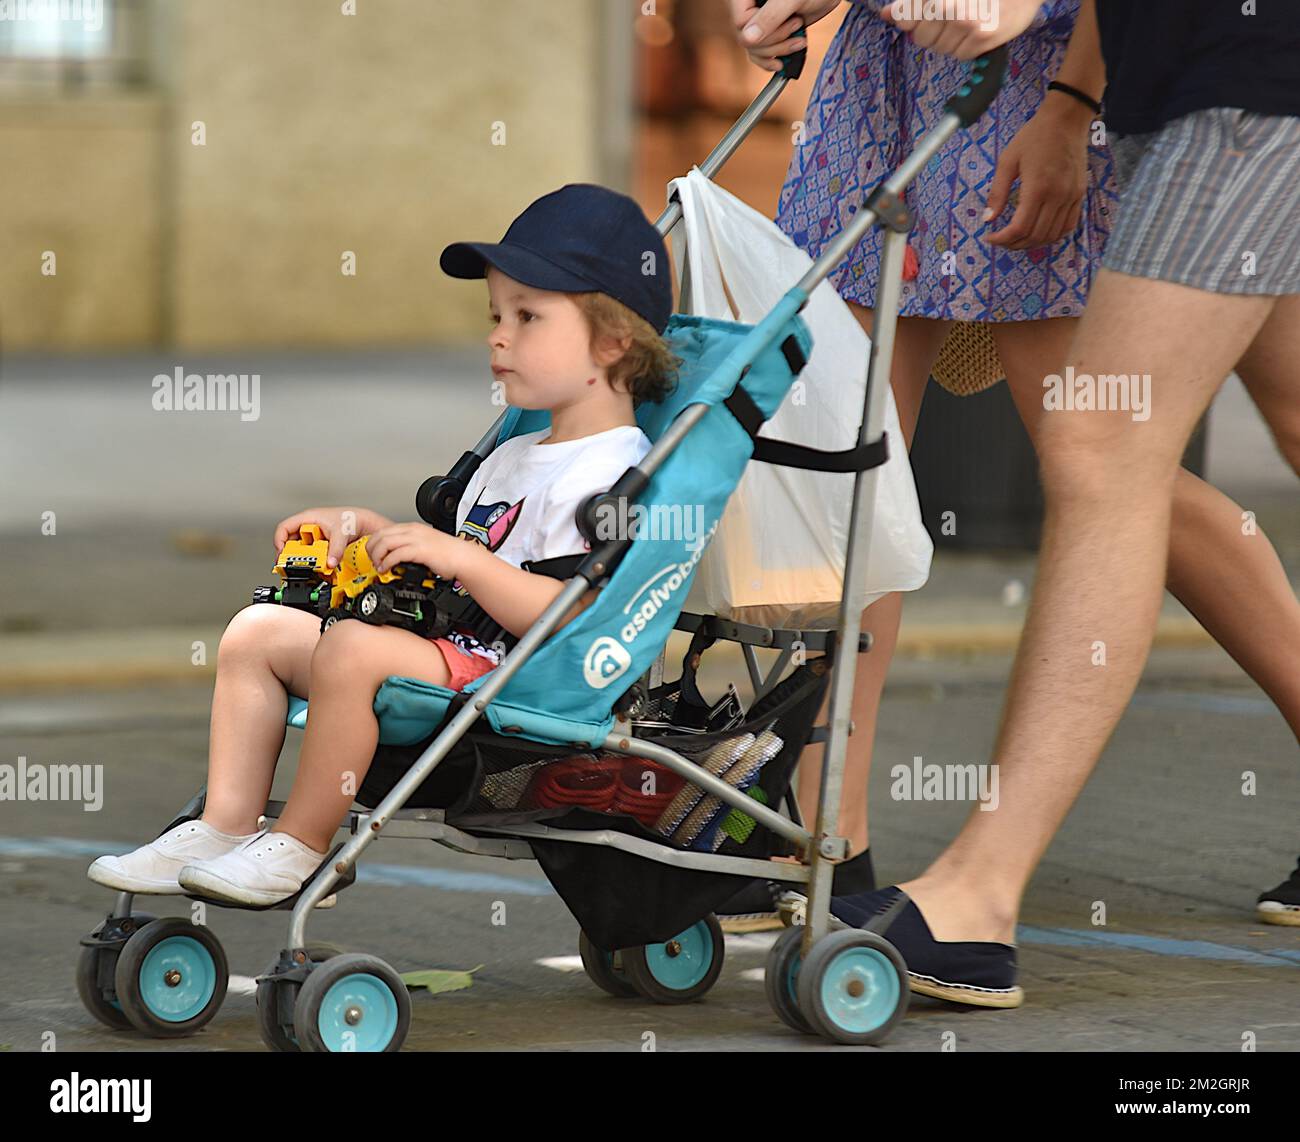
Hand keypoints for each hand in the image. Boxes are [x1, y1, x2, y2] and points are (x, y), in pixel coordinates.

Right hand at [273, 506, 393, 568]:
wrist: (363, 522)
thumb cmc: (350, 518)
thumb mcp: (341, 534)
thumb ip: (335, 550)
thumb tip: (329, 564)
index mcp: (308, 518)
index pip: (284, 528)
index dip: (279, 541)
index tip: (282, 554)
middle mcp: (308, 526)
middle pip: (290, 540)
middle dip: (290, 553)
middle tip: (293, 564)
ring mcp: (313, 534)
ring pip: (300, 548)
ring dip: (302, 557)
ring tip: (308, 564)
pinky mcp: (319, 542)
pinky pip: (311, 552)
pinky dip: (313, 559)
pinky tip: (318, 563)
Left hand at [366, 522, 470, 580]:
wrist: (464, 558)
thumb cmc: (449, 555)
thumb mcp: (424, 545)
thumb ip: (409, 547)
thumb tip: (395, 557)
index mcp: (412, 528)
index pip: (383, 530)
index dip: (374, 544)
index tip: (374, 556)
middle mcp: (412, 531)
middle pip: (380, 535)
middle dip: (372, 550)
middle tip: (374, 562)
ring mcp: (416, 539)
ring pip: (384, 542)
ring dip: (377, 556)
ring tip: (379, 567)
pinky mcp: (420, 550)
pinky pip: (395, 554)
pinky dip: (387, 563)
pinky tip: (387, 570)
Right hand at [730, 0, 836, 70]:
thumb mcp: (791, 0)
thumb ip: (770, 16)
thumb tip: (748, 39)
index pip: (740, 22)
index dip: (762, 30)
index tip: (788, 21)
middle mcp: (749, 8)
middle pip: (746, 39)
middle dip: (773, 42)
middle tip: (796, 27)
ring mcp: (757, 22)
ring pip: (753, 49)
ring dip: (776, 52)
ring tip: (799, 41)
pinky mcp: (768, 33)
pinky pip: (758, 54)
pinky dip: (771, 61)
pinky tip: (782, 63)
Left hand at [879, 0, 1041, 57]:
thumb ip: (913, 2)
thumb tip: (887, 14)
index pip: (905, 17)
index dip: (911, 20)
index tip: (922, 15)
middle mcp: (949, 6)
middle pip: (921, 38)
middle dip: (931, 31)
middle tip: (952, 17)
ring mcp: (966, 23)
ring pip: (940, 48)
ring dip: (949, 39)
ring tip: (968, 21)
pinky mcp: (982, 38)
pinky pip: (959, 55)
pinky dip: (966, 47)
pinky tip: (978, 30)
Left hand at [985, 95, 1090, 248]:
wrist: (1066, 120)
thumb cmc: (1034, 137)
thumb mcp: (1007, 161)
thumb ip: (997, 193)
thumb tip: (988, 219)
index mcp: (1038, 188)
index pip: (1020, 228)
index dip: (1002, 239)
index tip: (990, 237)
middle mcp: (1058, 196)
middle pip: (1036, 236)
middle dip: (1014, 244)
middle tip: (1000, 240)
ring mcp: (1071, 197)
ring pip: (1052, 235)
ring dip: (1032, 243)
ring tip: (1016, 239)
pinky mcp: (1079, 195)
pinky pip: (1068, 226)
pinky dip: (1052, 235)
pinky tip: (1038, 232)